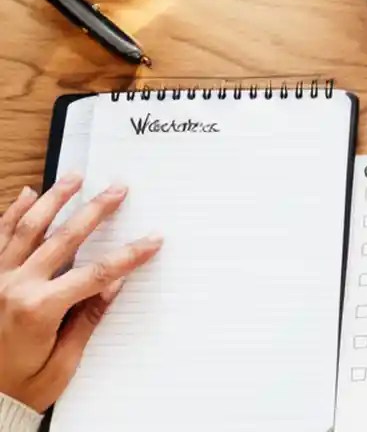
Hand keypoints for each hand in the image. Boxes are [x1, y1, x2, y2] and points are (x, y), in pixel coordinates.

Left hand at [0, 175, 161, 411]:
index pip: (96, 274)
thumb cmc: (17, 387)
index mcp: (38, 308)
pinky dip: (10, 214)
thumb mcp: (61, 364)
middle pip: (63, 239)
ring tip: (73, 178)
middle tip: (116, 190)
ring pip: (26, 228)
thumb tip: (112, 285)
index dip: (129, 255)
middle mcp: (13, 286)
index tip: (152, 240)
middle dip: (95, 211)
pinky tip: (25, 194)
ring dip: (52, 200)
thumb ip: (85, 319)